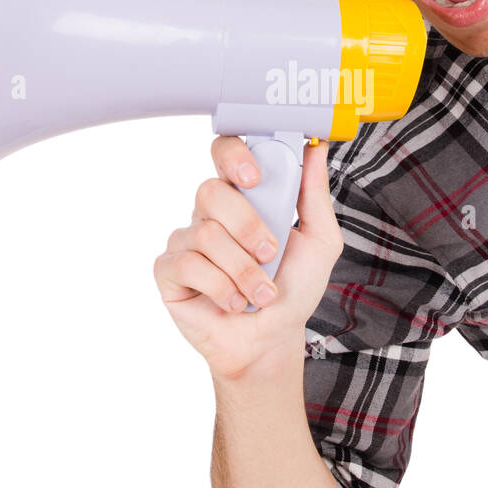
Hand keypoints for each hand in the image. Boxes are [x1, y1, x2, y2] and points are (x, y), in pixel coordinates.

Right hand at [153, 136, 342, 378]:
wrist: (272, 339)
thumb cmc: (293, 288)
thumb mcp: (319, 241)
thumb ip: (314, 194)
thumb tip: (316, 148)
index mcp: (244, 196)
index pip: (225, 152)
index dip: (233, 156)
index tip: (255, 177)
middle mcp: (210, 213)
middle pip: (212, 191)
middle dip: (248, 226)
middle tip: (270, 253)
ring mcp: (186, 240)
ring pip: (206, 234)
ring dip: (244, 270)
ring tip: (261, 293)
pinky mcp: (168, 271)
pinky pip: (187, 264)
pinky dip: (221, 288)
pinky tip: (234, 303)